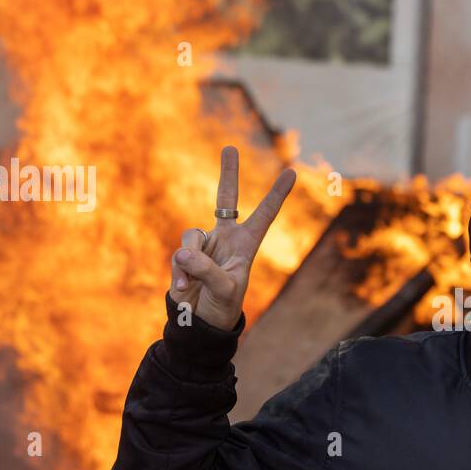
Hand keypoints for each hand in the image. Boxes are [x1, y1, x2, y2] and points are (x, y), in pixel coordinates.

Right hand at [170, 146, 295, 330]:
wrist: (199, 321)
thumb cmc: (222, 308)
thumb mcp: (223, 291)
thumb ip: (206, 270)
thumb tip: (184, 252)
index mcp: (246, 245)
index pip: (264, 215)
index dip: (276, 195)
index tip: (291, 172)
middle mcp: (226, 239)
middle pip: (226, 199)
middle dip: (228, 174)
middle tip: (230, 148)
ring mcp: (204, 244)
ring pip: (191, 237)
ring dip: (190, 261)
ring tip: (192, 284)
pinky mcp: (185, 254)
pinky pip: (179, 254)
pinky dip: (180, 272)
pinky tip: (184, 288)